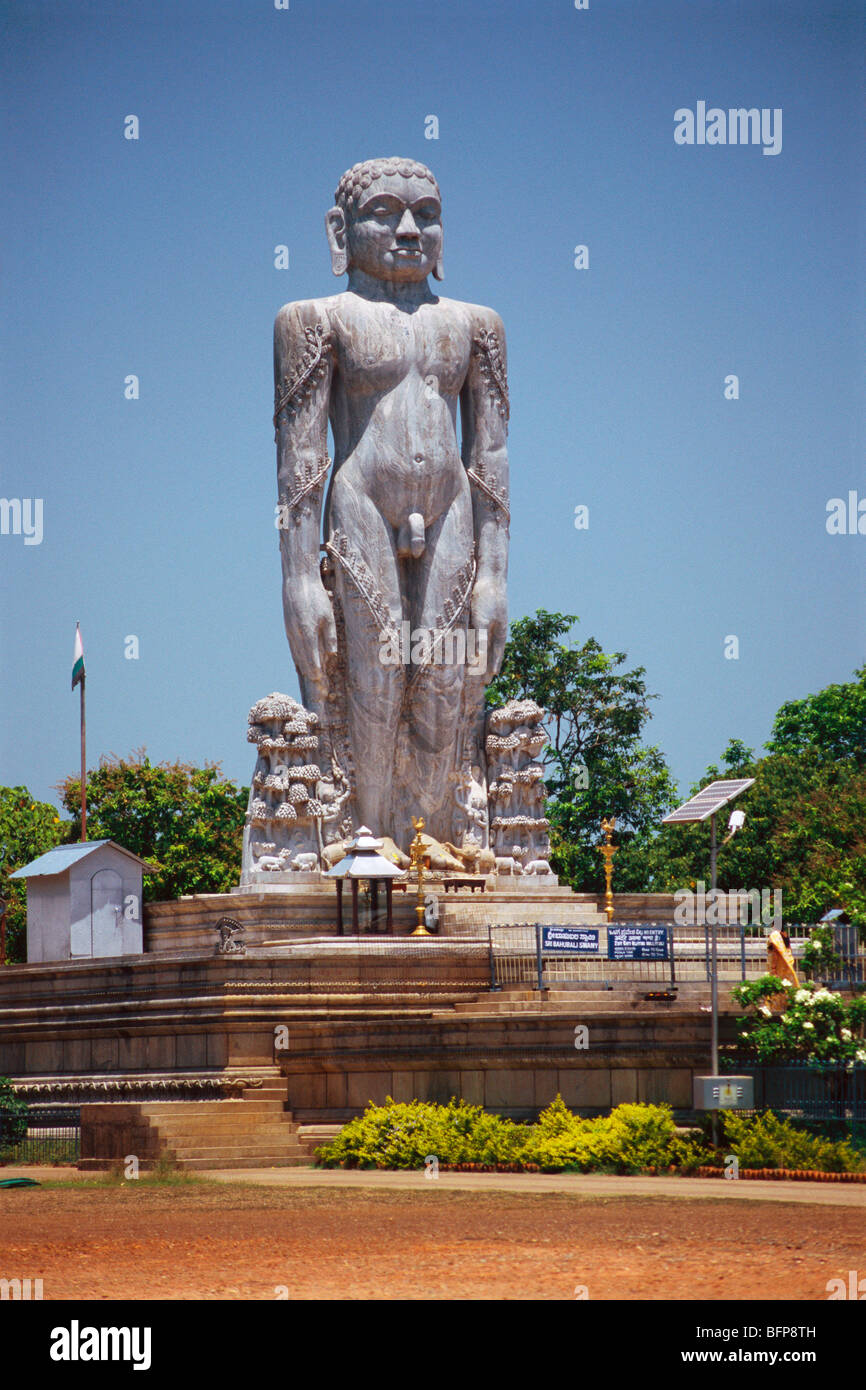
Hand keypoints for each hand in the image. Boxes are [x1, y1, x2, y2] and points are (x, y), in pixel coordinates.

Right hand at [283, 574, 337, 694]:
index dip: (317, 672)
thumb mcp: (328, 616)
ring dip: (305, 668)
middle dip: (312, 674)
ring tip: (312, 679)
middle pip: (303, 660)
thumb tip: (332, 656)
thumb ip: (330, 637)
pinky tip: (303, 664)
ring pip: (297, 655)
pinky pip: (294, 648)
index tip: (322, 684)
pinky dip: (299, 658)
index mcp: (307, 632)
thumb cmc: (316, 597)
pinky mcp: (288, 628)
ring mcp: (290, 632)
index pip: (312, 658)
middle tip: (319, 689)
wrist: (297, 582)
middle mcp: (296, 635)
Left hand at [470, 577, 506, 679]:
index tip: (489, 680)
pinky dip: (474, 644)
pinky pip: (478, 635)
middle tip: (483, 682)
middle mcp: (496, 631)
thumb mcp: (482, 622)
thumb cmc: (486, 599)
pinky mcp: (482, 616)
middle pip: (491, 653)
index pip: (496, 656)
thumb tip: (477, 661)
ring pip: (484, 645)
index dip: (491, 668)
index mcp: (500, 633)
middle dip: (486, 666)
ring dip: (480, 657)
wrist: (488, 576)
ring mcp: (490, 624)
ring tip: (476, 668)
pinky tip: (470, 648)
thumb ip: (480, 641)